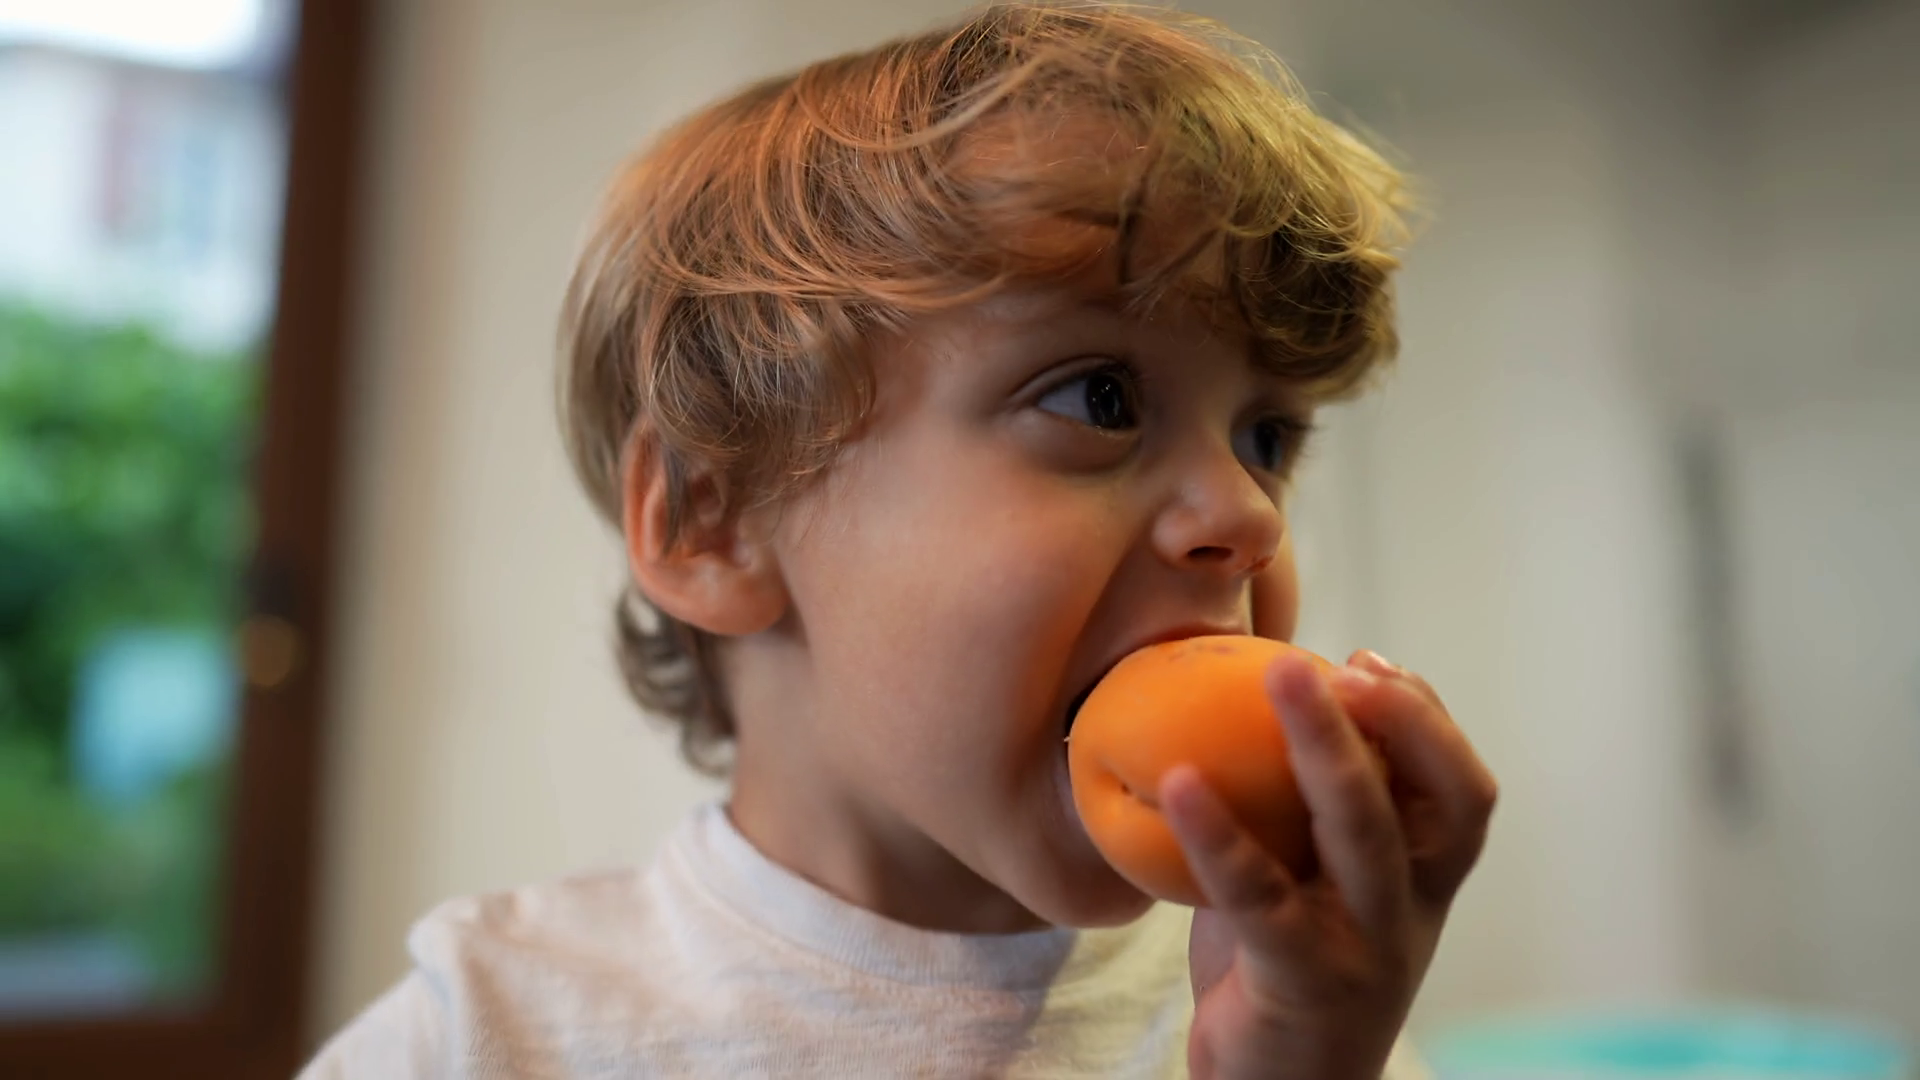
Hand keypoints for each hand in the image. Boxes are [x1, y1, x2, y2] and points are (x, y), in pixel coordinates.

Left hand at [1162, 650, 1496, 1079]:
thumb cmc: (1290, 960)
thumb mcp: (1315, 877)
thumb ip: (1307, 804)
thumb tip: (1257, 691)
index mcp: (1423, 877)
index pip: (1462, 787)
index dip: (1427, 717)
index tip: (1365, 659)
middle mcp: (1411, 908)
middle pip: (1427, 799)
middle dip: (1392, 713)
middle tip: (1331, 656)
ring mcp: (1365, 947)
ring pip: (1362, 834)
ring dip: (1325, 746)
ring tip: (1277, 674)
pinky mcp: (1303, 981)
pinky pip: (1262, 897)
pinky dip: (1219, 835)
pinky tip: (1181, 784)